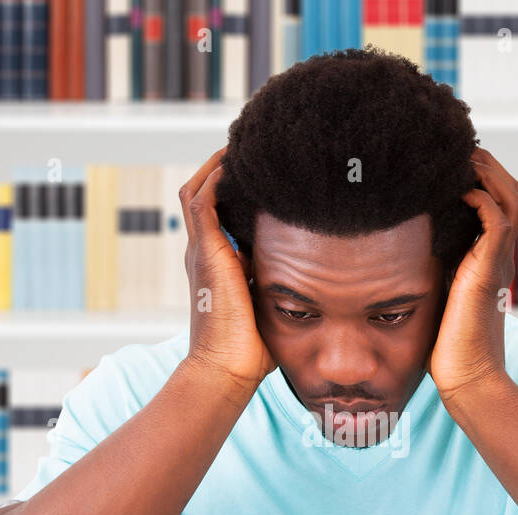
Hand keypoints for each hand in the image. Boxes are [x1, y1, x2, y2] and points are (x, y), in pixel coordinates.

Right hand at [180, 146, 276, 391]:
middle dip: (229, 168)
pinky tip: (241, 158)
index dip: (238, 190)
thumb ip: (281, 284)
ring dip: (221, 164)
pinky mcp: (205, 252)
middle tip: (261, 148)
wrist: (227, 370)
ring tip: (250, 142)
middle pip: (206, 192)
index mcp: (217, 264)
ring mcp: (202, 251)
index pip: (221, 213)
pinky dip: (217, 176)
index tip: (270, 175)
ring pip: (200, 187)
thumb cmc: (253, 350)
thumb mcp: (269, 305)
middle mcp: (204, 252)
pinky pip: (202, 198)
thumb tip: (317, 276)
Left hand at [429, 146, 517, 403]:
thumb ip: (428, 273)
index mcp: (488, 262)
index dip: (479, 180)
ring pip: (510, 198)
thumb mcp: (435, 298)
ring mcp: (497, 263)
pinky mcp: (489, 272)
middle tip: (455, 151)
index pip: (496, 205)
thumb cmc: (446, 350)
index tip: (448, 164)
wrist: (467, 381)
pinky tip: (456, 190)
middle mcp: (498, 258)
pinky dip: (480, 198)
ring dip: (487, 173)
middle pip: (510, 192)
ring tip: (460, 158)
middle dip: (486, 167)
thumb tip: (394, 255)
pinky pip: (496, 220)